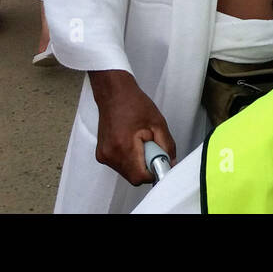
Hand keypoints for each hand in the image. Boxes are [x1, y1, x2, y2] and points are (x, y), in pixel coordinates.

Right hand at [89, 69, 176, 184]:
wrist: (113, 93)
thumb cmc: (134, 103)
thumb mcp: (158, 123)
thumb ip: (167, 146)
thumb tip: (170, 163)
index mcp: (123, 147)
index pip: (141, 177)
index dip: (153, 172)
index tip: (159, 161)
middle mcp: (110, 154)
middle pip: (134, 177)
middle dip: (146, 167)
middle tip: (150, 147)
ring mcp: (104, 156)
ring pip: (127, 173)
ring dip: (137, 163)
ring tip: (139, 142)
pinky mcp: (102, 155)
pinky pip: (120, 166)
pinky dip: (129, 159)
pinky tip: (131, 143)